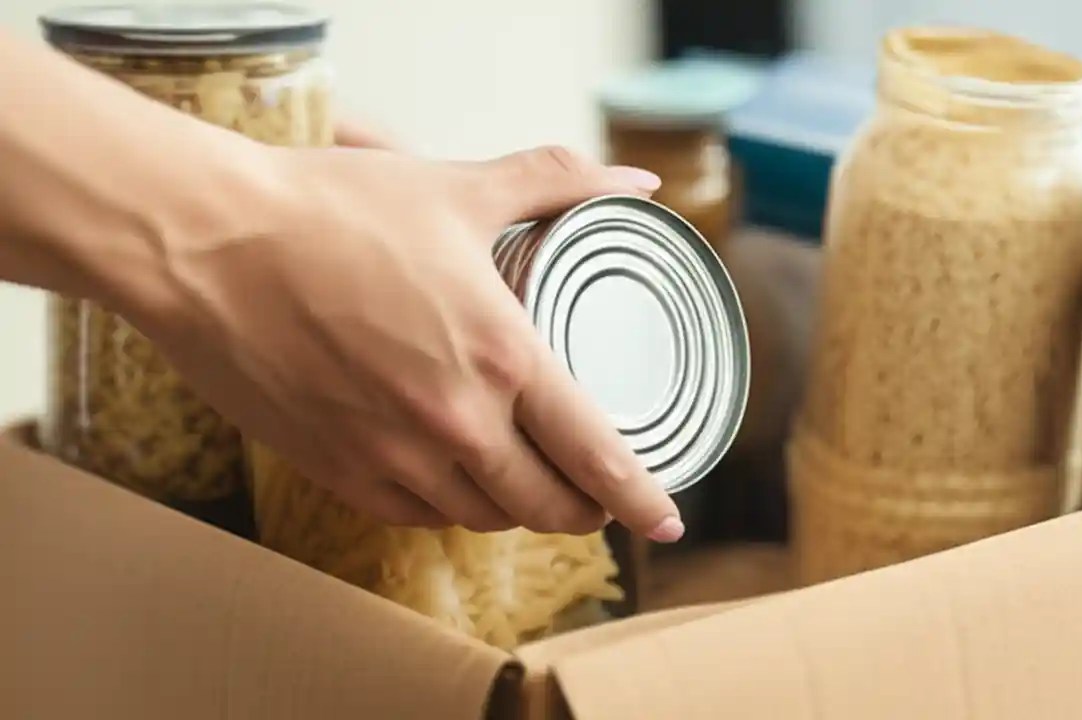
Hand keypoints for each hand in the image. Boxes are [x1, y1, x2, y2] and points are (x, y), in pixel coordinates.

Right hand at [130, 140, 684, 541]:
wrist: (207, 244)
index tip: (667, 522)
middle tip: (597, 497)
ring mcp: (395, 457)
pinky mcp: (339, 472)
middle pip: (548, 505)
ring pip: (485, 516)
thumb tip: (635, 181)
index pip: (597, 455)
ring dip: (519, 509)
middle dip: (585, 510)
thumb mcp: (458, 187)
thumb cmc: (332, 211)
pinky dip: (452, 507)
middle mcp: (456, 422)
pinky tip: (457, 483)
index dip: (641, 499)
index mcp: (501, 358)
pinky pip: (418, 516)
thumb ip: (557, 182)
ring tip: (530, 484)